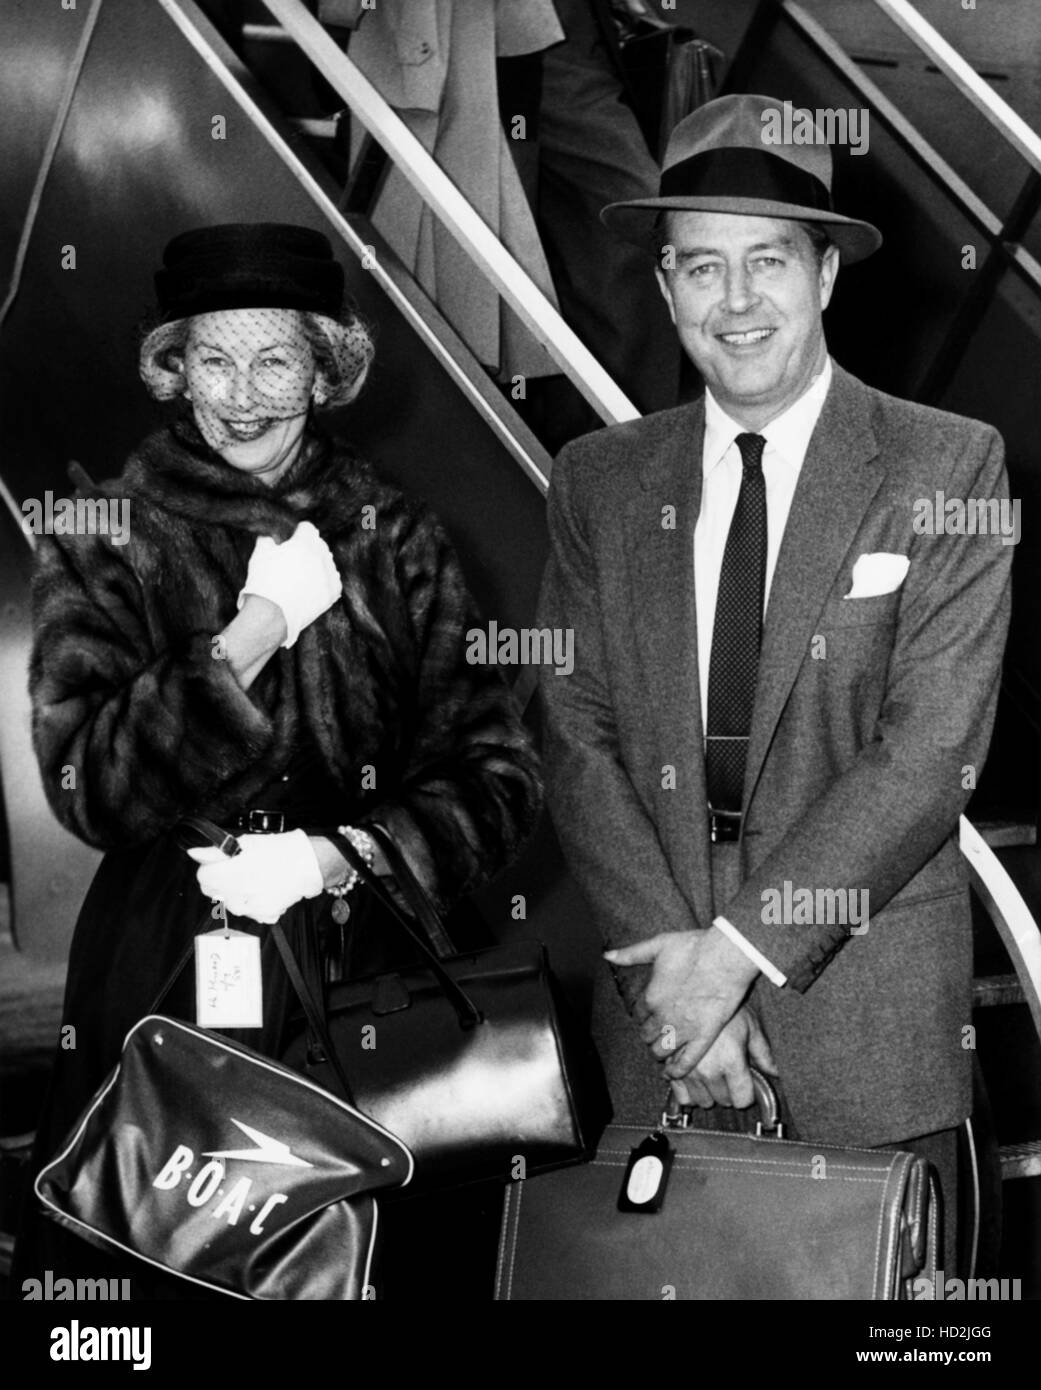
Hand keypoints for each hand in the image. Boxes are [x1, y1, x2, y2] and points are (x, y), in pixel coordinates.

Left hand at [188, 830, 323, 923]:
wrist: (307, 865)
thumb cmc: (279, 850)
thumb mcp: (245, 843)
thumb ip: (216, 851)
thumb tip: (195, 853)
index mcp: (232, 872)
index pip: (202, 876)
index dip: (210, 866)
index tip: (220, 862)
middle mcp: (239, 893)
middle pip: (212, 891)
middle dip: (220, 880)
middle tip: (237, 869)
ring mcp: (251, 907)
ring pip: (229, 902)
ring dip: (235, 892)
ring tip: (253, 878)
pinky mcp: (263, 914)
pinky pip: (247, 911)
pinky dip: (251, 902)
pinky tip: (262, 889)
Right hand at [238, 521, 340, 647]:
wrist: (271, 615)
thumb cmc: (263, 583)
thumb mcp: (260, 554)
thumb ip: (268, 538)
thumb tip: (270, 535)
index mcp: (304, 543)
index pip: (307, 528)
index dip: (297, 533)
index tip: (291, 540)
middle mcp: (320, 557)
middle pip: (319, 544)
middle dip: (309, 548)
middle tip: (295, 559)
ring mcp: (328, 575)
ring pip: (327, 562)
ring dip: (318, 564)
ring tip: (303, 575)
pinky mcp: (332, 593)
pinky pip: (333, 580)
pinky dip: (325, 581)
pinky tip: (313, 585)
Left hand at [604, 926, 758, 1080]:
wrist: (725, 957)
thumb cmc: (694, 948)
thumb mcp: (658, 945)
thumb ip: (631, 953)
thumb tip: (608, 955)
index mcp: (651, 997)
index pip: (638, 1016)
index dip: (643, 1016)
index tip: (648, 1016)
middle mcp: (663, 1017)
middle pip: (647, 1035)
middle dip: (650, 1035)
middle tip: (656, 1034)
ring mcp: (683, 1029)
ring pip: (661, 1051)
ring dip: (659, 1052)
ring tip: (663, 1051)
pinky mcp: (703, 1037)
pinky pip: (686, 1061)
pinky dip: (677, 1070)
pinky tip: (673, 1072)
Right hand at [668, 1006, 776, 1108]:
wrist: (693, 993)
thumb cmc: (724, 1008)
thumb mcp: (750, 1027)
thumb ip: (764, 1054)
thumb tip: (777, 1072)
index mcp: (731, 1061)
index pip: (742, 1100)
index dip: (746, 1092)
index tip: (745, 1082)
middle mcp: (709, 1070)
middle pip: (724, 1101)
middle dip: (728, 1090)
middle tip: (728, 1072)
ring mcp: (688, 1071)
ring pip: (703, 1101)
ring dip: (709, 1092)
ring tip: (712, 1072)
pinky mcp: (672, 1069)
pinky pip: (682, 1097)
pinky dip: (688, 1090)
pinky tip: (695, 1076)